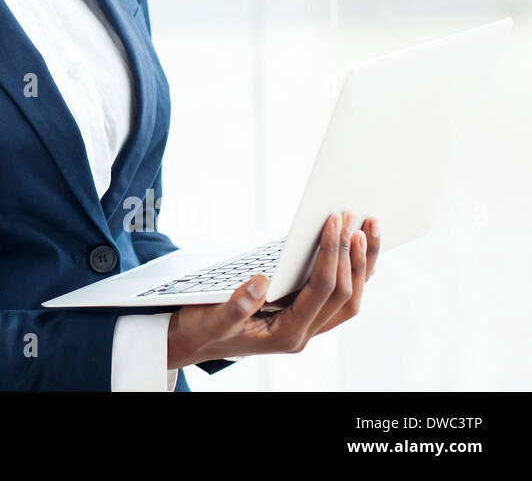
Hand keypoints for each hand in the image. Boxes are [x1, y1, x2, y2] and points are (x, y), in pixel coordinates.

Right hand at [166, 212, 381, 369]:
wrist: (195, 343)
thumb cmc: (201, 330)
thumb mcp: (211, 320)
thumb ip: (236, 306)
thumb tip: (261, 280)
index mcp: (286, 335)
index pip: (321, 291)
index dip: (331, 254)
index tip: (333, 222)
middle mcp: (304, 333)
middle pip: (345, 295)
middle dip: (352, 255)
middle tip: (354, 218)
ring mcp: (308, 326)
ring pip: (349, 298)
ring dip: (361, 263)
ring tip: (368, 228)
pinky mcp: (304, 315)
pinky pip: (339, 296)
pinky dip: (351, 271)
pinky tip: (354, 248)